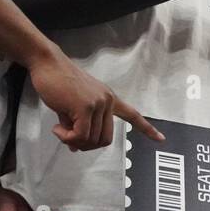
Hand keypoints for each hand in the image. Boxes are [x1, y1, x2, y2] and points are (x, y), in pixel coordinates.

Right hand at [28, 46, 163, 149]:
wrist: (48, 64)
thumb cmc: (58, 83)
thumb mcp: (72, 107)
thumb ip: (78, 126)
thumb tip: (75, 147)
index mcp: (109, 99)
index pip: (132, 115)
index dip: (147, 129)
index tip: (161, 139)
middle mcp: (108, 101)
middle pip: (105, 140)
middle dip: (86, 145)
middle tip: (68, 139)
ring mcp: (98, 103)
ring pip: (91, 140)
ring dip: (73, 141)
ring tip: (60, 130)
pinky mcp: (85, 107)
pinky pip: (80, 135)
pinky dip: (67, 137)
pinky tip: (57, 129)